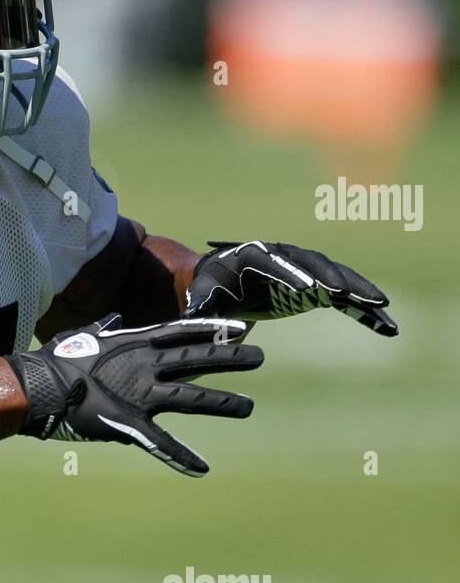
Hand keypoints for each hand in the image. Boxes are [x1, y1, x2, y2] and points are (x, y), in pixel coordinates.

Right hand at [4, 313, 262, 475]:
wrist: (37, 387)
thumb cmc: (54, 361)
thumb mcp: (84, 336)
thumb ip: (104, 328)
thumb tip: (111, 318)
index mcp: (134, 343)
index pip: (183, 331)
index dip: (213, 329)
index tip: (239, 327)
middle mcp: (144, 366)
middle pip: (196, 359)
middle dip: (229, 358)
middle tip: (259, 355)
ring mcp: (140, 395)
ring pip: (191, 398)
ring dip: (222, 403)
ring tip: (248, 407)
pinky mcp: (129, 423)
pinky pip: (161, 444)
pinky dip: (181, 457)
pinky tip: (202, 469)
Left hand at [185, 240, 397, 336]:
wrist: (221, 284)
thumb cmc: (208, 288)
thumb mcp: (201, 297)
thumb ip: (201, 305)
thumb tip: (197, 313)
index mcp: (253, 255)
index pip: (275, 262)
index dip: (293, 274)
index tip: (310, 291)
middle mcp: (284, 257)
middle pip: (314, 264)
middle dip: (334, 277)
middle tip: (348, 294)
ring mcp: (304, 271)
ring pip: (337, 278)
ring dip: (360, 291)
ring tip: (383, 307)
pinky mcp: (316, 289)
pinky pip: (344, 300)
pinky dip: (364, 311)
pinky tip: (386, 327)